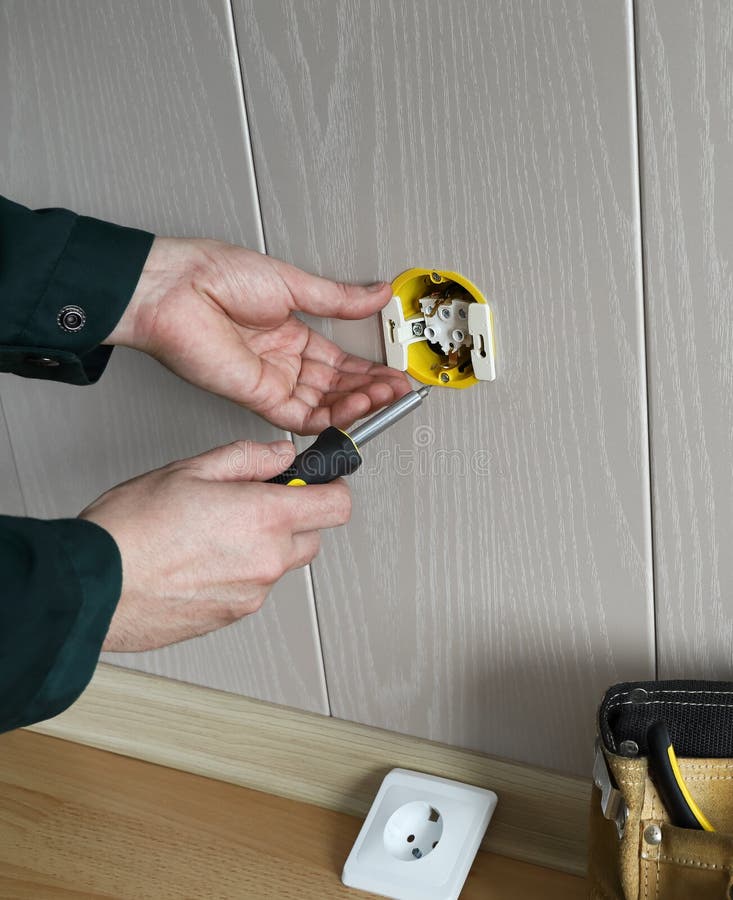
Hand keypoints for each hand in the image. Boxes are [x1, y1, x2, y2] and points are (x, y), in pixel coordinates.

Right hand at [79, 439, 350, 650]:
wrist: (94, 586)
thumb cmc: (132, 530)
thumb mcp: (191, 469)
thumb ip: (247, 458)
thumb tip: (278, 455)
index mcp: (265, 517)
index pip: (338, 505)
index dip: (332, 489)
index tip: (316, 481)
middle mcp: (267, 561)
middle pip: (313, 538)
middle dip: (293, 518)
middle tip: (253, 502)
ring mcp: (251, 594)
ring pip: (280, 564)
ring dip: (263, 546)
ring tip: (213, 531)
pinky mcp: (231, 617)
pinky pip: (253, 588)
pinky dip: (240, 572)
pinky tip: (201, 558)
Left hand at [106, 237, 409, 433]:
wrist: (175, 289)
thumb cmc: (215, 275)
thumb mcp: (293, 283)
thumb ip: (338, 299)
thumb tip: (376, 292)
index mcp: (290, 331)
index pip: (340, 360)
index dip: (370, 370)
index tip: (395, 375)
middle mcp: (281, 359)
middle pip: (336, 385)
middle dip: (371, 390)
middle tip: (399, 392)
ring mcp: (270, 379)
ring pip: (323, 405)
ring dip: (357, 404)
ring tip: (385, 399)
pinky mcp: (257, 396)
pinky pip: (300, 416)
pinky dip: (330, 417)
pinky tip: (354, 411)